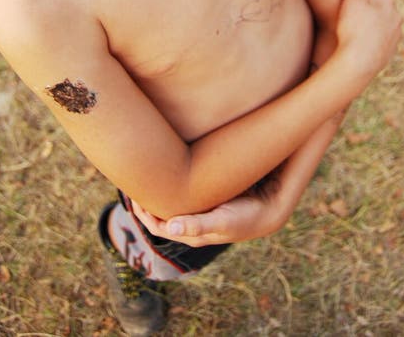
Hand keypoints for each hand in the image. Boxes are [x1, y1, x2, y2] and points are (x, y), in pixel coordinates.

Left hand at [132, 186, 286, 247]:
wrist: (268, 211)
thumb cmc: (245, 217)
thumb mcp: (222, 221)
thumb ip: (198, 226)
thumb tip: (169, 227)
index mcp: (191, 232)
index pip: (157, 224)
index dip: (144, 211)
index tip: (134, 193)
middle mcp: (192, 225)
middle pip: (160, 215)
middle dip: (146, 200)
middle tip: (135, 180)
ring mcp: (200, 213)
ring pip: (171, 205)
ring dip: (159, 193)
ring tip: (149, 175)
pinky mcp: (208, 202)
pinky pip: (183, 196)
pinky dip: (173, 188)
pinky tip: (171, 172)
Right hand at [335, 0, 401, 88]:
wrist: (358, 62)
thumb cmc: (354, 27)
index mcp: (388, 0)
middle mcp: (396, 16)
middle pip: (377, 4)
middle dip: (365, 6)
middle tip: (348, 14)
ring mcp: (395, 35)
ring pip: (379, 21)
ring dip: (369, 22)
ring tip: (352, 30)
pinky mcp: (390, 50)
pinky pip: (378, 38)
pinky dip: (370, 38)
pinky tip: (358, 43)